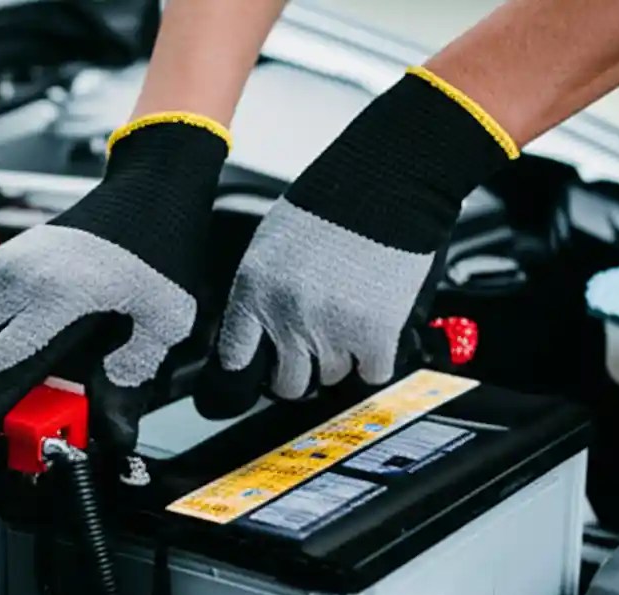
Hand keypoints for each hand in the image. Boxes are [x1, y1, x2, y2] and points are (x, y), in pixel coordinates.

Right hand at [0, 117, 229, 512]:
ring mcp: (1, 275)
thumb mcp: (162, 327)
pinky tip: (17, 382)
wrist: (149, 187)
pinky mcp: (0, 269)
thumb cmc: (159, 249)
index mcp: (51, 304)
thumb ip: (131, 385)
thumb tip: (113, 439)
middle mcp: (13, 287)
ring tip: (13, 431)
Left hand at [196, 68, 516, 417]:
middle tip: (312, 354)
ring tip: (349, 324)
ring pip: (332, 378)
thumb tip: (258, 330)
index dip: (248, 371)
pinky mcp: (376, 335)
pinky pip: (373, 374)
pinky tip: (374, 334)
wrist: (383, 185)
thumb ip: (260, 293)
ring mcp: (332, 329)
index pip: (235, 359)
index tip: (257, 374)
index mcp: (254, 293)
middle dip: (300, 373)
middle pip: (287, 384)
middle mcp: (287, 317)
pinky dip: (376, 361)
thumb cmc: (327, 205)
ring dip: (341, 359)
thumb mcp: (269, 247)